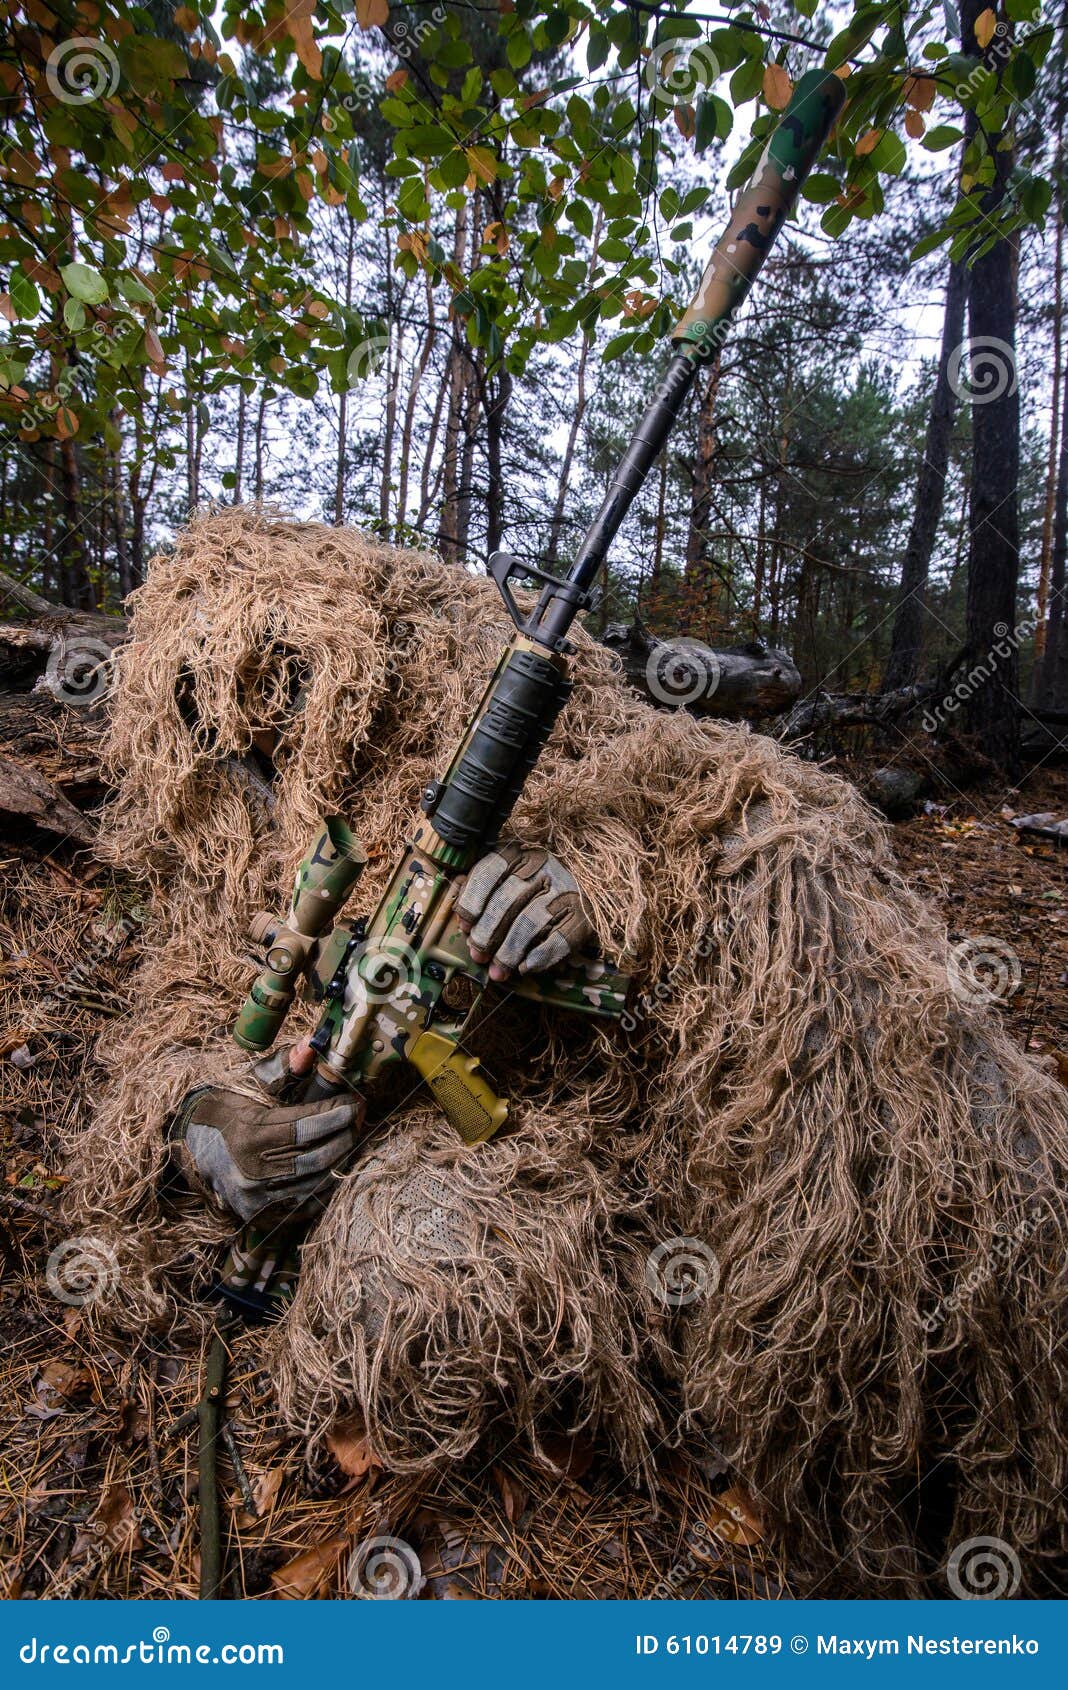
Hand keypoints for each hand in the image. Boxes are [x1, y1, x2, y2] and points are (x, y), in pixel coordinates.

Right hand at [168, 1039, 363, 1226]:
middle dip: (344, 1135)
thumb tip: (311, 1046)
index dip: (335, 1114)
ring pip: (313, 1181)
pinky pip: (304, 1204)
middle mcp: (252, 1170)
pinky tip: (332, 1164)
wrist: (191, 1147)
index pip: (305, 1126)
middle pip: (315, 1156)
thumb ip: (285, 1068)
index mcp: (249, 1134)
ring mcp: (255, 1197)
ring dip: (338, 1158)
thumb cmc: (227, 1111)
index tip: (355, 1103)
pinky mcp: (259, 1215)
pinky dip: (323, 1184)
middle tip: (357, 1119)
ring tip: (348, 1137)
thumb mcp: (251, 1085)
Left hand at [456, 841, 594, 981]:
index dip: (473, 902)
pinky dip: (541, 956)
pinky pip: (561, 938)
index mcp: (518, 853)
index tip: (465, 928)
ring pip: (530, 921)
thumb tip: (461, 909)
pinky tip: (526, 967)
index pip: (489, 872)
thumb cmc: (532, 888)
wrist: (589, 885)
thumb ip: (480, 888)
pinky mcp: (585, 913)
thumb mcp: (505, 877)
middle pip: (507, 901)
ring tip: (499, 971)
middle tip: (478, 957)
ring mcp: (566, 888)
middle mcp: (543, 866)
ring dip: (510, 951)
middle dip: (488, 934)